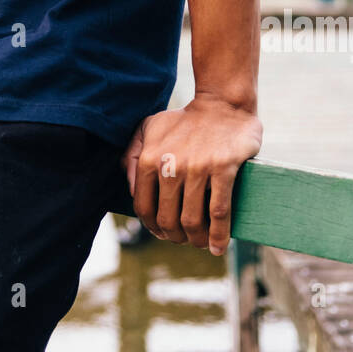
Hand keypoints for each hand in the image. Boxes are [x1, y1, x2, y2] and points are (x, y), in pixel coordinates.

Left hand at [121, 95, 262, 254]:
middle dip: (175, 237)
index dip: (152, 227)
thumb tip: (129, 189)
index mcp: (149, 158)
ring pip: (192, 220)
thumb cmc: (184, 121)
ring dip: (196, 240)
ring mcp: (198, 168)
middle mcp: (170, 165)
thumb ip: (132, 155)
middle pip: (168, 219)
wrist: (223, 105)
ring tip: (201, 243)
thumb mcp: (149, 128)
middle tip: (184, 239)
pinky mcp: (223, 168)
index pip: (144, 207)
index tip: (163, 233)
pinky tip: (219, 246)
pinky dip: (218, 235)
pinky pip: (218, 211)